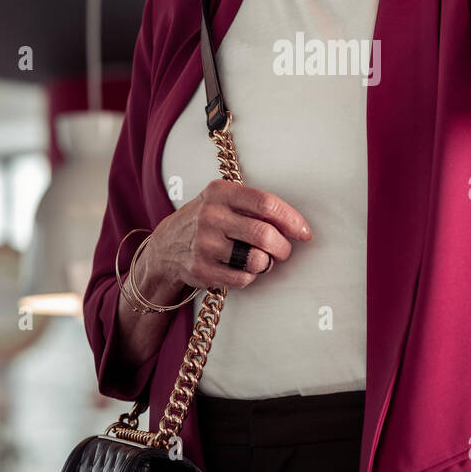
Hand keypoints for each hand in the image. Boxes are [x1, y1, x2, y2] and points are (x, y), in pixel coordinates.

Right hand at [144, 180, 311, 292]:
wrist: (166, 246)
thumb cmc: (207, 221)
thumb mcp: (223, 201)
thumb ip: (255, 207)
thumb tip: (296, 227)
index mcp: (220, 192)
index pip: (266, 203)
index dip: (291, 219)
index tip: (303, 232)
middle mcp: (210, 216)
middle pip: (264, 234)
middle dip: (283, 247)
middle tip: (283, 251)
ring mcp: (204, 244)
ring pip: (256, 260)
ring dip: (267, 263)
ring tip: (260, 259)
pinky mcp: (201, 270)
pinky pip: (243, 279)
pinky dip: (250, 276)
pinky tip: (241, 268)